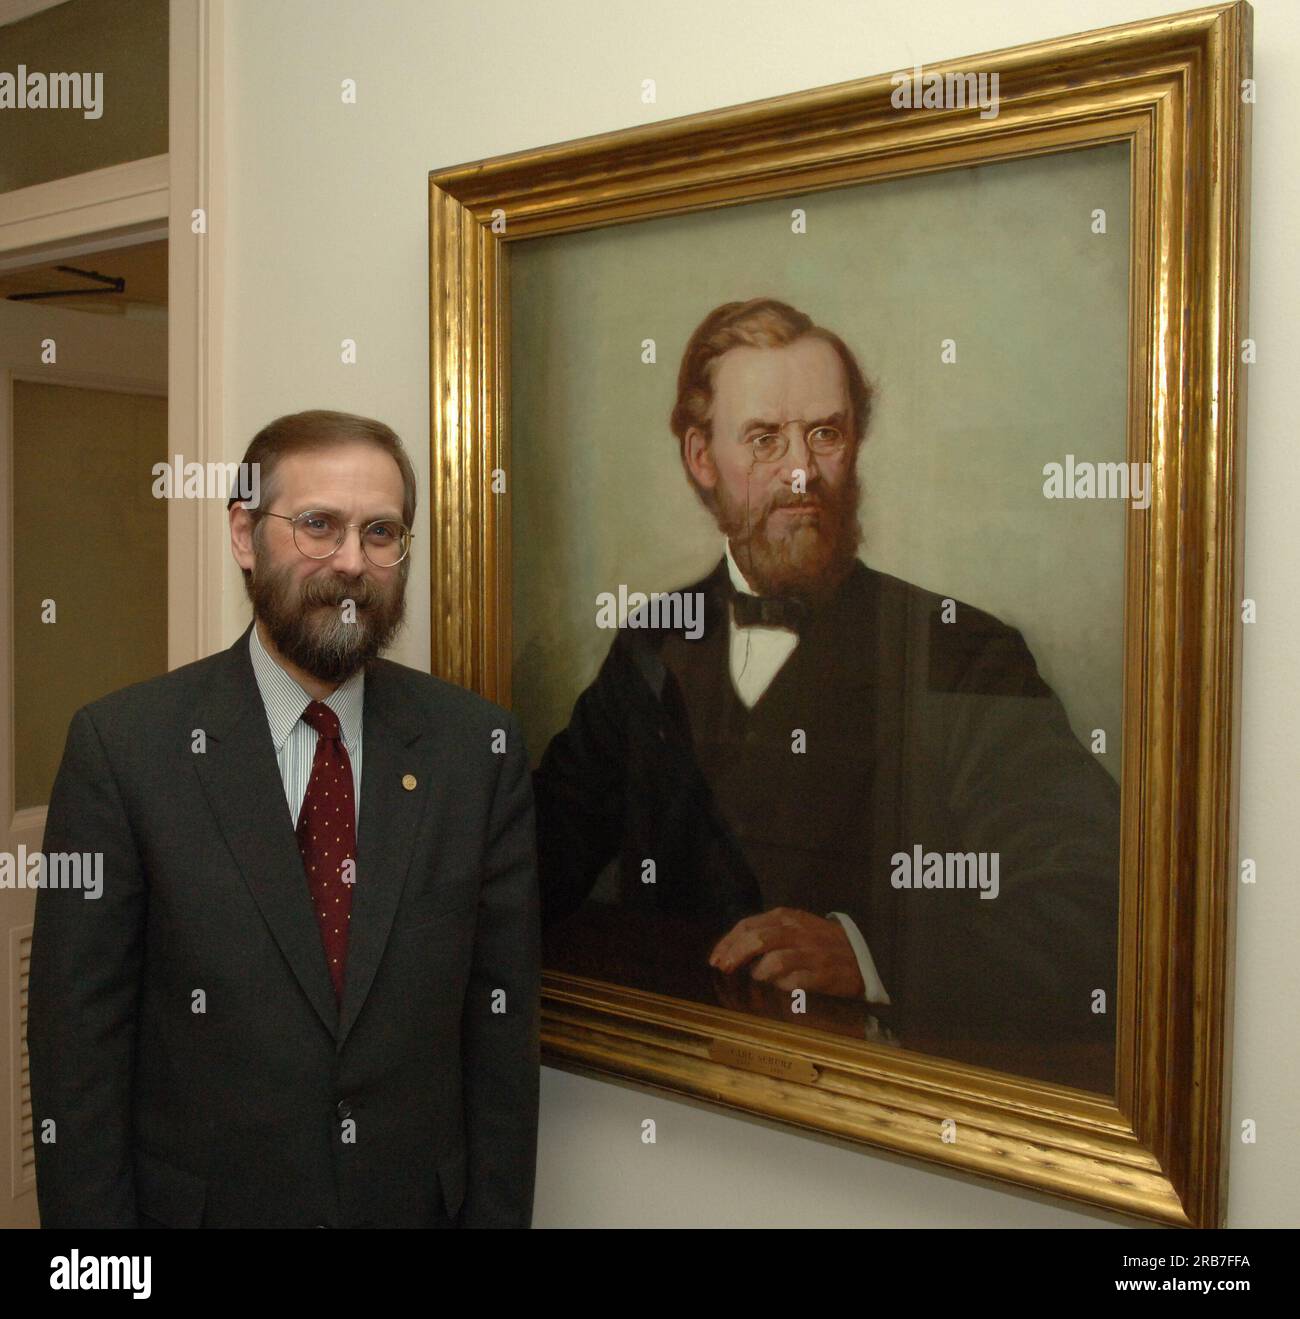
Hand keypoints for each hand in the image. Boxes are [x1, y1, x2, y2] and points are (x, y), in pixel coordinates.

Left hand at [708, 908, 865, 997]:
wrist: (861, 956)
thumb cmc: (819, 943)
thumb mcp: (794, 927)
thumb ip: (767, 933)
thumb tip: (732, 948)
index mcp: (786, 917)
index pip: (748, 925)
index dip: (727, 942)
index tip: (715, 958)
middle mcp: (797, 932)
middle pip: (757, 939)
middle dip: (734, 955)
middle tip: (723, 969)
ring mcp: (810, 953)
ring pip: (774, 961)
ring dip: (757, 973)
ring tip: (754, 980)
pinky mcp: (822, 973)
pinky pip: (794, 981)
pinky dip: (780, 986)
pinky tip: (776, 989)